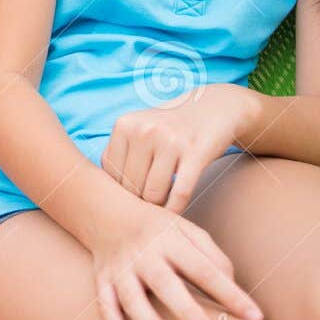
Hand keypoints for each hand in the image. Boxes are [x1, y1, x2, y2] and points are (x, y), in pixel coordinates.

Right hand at [88, 198, 263, 319]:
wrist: (106, 212)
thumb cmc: (158, 228)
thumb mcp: (187, 230)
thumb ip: (213, 257)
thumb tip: (233, 289)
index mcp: (171, 240)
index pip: (206, 270)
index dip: (232, 295)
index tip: (256, 319)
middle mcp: (144, 254)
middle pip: (165, 284)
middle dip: (187, 311)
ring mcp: (120, 269)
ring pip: (132, 300)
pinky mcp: (102, 281)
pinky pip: (106, 307)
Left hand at [101, 84, 256, 211]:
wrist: (215, 106)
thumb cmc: (169, 126)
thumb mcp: (138, 128)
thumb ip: (118, 153)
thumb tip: (104, 192)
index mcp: (125, 124)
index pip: (110, 173)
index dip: (119, 189)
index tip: (130, 195)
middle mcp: (145, 130)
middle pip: (130, 186)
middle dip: (138, 200)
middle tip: (147, 204)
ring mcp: (171, 141)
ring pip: (153, 194)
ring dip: (157, 206)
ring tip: (160, 206)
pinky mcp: (196, 153)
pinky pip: (180, 193)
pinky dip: (175, 209)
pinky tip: (174, 213)